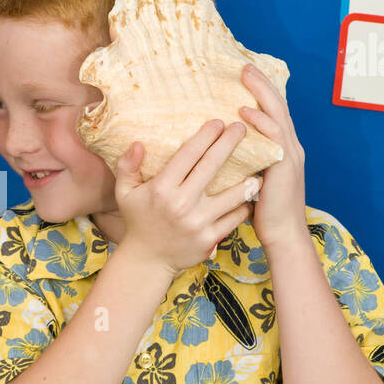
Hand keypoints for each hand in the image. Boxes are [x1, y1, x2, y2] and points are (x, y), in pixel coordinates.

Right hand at [113, 120, 258, 276]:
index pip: (188, 155)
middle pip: (212, 166)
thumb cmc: (138, 221)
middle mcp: (181, 203)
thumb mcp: (124, 193)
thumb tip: (138, 143)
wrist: (146, 261)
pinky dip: (245, 206)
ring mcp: (198, 222)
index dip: (205, 136)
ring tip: (259, 167)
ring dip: (248, 179)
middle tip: (241, 128)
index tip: (218, 122)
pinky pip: (235, 218)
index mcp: (162, 188)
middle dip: (229, 143)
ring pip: (232, 194)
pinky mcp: (210, 239)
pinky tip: (252, 196)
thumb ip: (127, 166)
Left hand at [238, 64, 306, 251]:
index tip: (246, 77)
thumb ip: (245, 161)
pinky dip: (261, 122)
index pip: (274, 114)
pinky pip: (274, 137)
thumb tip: (221, 150)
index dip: (263, 94)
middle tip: (246, 66)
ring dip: (262, 94)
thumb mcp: (253, 179)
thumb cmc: (263, 212)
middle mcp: (290, 148)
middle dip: (263, 85)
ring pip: (278, 115)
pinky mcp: (285, 167)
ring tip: (246, 76)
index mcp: (283, 150)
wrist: (283, 235)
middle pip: (278, 107)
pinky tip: (245, 112)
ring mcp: (290, 156)